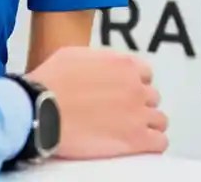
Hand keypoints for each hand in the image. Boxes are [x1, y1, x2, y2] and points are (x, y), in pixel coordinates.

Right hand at [26, 46, 168, 159]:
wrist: (40, 109)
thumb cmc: (50, 82)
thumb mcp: (72, 55)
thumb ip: (98, 59)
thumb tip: (102, 66)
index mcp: (122, 64)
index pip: (145, 73)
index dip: (133, 83)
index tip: (122, 92)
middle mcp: (136, 87)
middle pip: (151, 97)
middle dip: (137, 104)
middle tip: (118, 113)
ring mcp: (138, 114)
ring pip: (159, 120)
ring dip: (146, 125)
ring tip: (127, 131)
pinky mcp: (136, 140)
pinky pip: (159, 142)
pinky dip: (151, 144)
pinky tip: (137, 145)